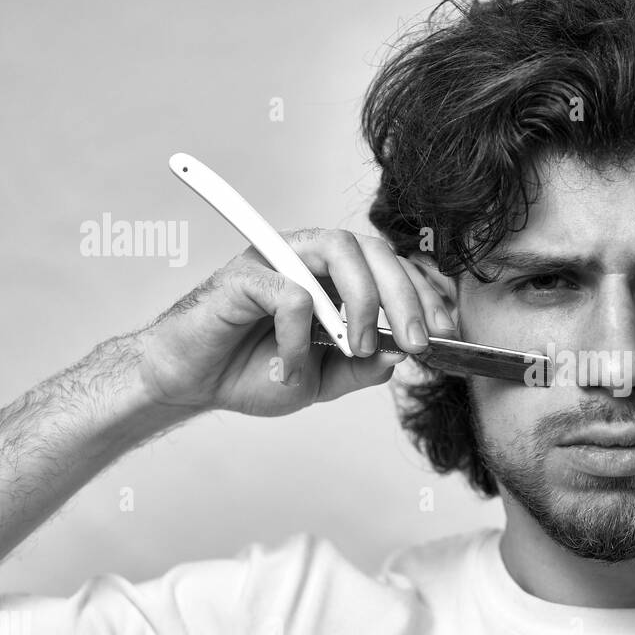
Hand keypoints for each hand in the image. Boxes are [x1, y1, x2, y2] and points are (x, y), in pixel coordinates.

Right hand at [134, 229, 457, 416]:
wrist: (192, 384)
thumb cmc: (252, 372)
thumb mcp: (324, 380)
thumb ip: (364, 367)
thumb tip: (402, 354)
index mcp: (334, 277)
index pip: (391, 267)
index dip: (423, 296)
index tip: (442, 335)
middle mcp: (309, 258)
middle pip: (374, 250)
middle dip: (406, 297)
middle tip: (417, 343)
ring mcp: (276, 259)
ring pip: (339, 250)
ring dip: (363, 301)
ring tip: (358, 347)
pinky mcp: (244, 275)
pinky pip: (290, 292)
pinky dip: (299, 334)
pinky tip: (289, 363)